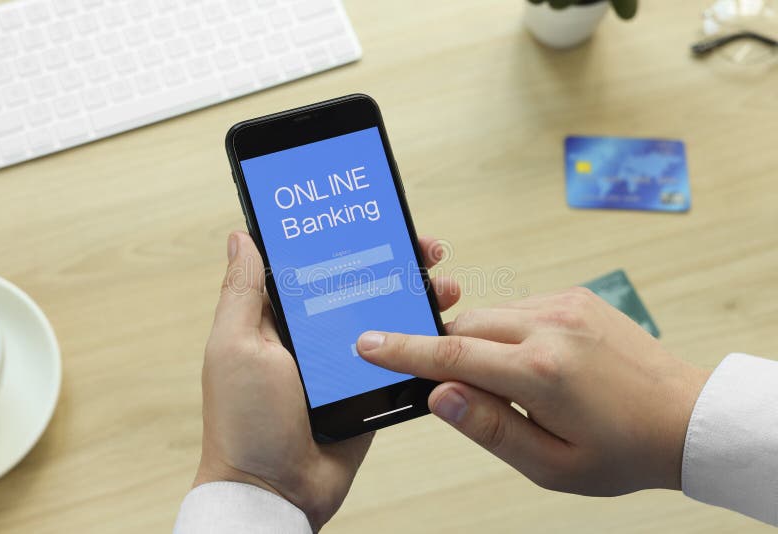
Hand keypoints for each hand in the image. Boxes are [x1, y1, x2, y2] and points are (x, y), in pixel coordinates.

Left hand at [194, 231, 459, 530]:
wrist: (277, 489)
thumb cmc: (244, 421)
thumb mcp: (235, 347)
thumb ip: (242, 292)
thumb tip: (241, 236)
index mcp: (279, 317)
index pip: (317, 262)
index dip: (346, 237)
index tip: (375, 218)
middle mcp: (314, 333)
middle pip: (360, 283)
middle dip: (394, 261)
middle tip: (426, 250)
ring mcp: (344, 359)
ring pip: (385, 315)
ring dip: (416, 296)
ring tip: (443, 286)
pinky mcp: (369, 385)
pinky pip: (399, 355)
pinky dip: (422, 338)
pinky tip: (443, 322)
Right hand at [357, 287, 710, 495]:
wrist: (684, 415)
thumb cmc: (621, 452)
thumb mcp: (551, 465)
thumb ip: (489, 427)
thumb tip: (438, 395)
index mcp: (540, 373)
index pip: (450, 356)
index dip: (403, 350)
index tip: (367, 342)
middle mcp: (549, 327)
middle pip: (465, 329)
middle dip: (449, 355)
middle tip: (466, 393)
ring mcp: (564, 305)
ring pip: (489, 316)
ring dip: (480, 344)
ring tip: (513, 384)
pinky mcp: (575, 296)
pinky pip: (517, 308)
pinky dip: (507, 331)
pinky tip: (534, 363)